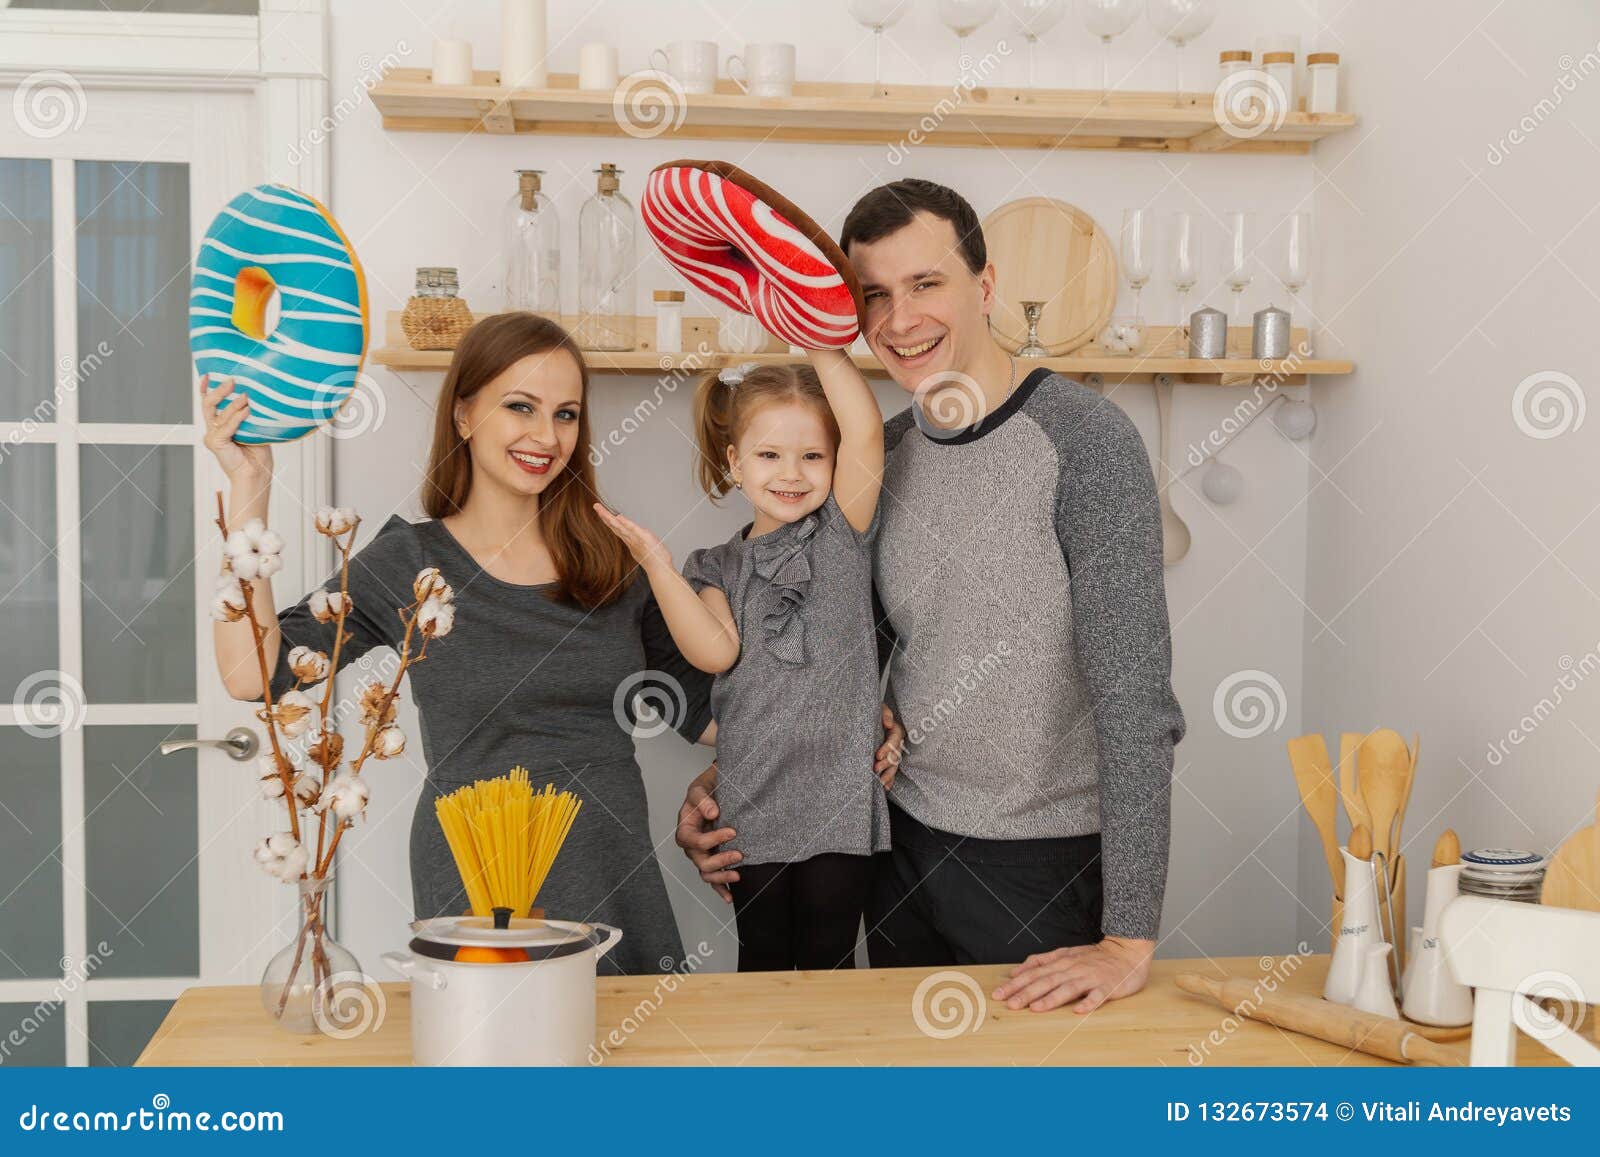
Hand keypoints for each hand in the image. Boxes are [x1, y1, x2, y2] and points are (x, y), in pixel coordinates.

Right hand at [199, 375, 272, 485]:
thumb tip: (256, 396)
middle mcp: (213, 429)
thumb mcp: (254, 429)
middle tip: (232, 381)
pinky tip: (247, 411)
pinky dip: (237, 418)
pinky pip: (227, 426)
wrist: (256, 474)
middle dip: (219, 391)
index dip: (207, 388)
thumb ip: (250, 415)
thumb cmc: (257, 455)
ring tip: (246, 396)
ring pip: (219, 414)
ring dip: (233, 403)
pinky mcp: (216, 443)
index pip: (209, 403)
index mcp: (220, 425)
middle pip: (209, 404)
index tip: (209, 373)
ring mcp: (213, 436)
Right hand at [593, 503, 672, 572]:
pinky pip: (633, 530)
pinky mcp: (643, 538)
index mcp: (629, 540)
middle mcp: (630, 539)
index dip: (607, 520)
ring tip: (601, 511)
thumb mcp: (642, 545)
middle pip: (615, 526)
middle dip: (604, 516)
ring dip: (610, 518)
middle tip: (596, 506)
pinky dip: (625, 523)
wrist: (659, 568)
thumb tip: (626, 527)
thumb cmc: (652, 558)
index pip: (616, 527)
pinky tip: (619, 517)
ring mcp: (635, 539)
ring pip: (620, 527)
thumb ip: (634, 536)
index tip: (600, 512)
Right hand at [674, 763, 740, 901]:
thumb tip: (712, 813)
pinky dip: (720, 889)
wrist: (715, 790)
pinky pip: (713, 879)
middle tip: (739, 854)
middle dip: (720, 860)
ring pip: (706, 874)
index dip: (712, 840)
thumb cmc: (705, 790)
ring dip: (721, 877)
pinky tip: (730, 897)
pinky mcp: (713, 859)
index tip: (732, 832)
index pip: (693, 841)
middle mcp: (691, 846)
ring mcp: (702, 855)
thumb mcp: (700, 788)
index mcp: (685, 828)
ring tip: (738, 875)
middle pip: (700, 862)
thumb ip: (703, 799)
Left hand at [874, 703, 904, 787]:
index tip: (877, 755)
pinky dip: (889, 780)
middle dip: (886, 763)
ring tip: (880, 782)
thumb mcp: (877, 708)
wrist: (863, 719)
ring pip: (894, 766)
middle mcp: (896, 743)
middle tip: (875, 768)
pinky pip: (891, 772)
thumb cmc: (872, 713)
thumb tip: (888, 723)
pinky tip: (884, 787)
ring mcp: (893, 754)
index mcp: (895, 730)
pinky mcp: (888, 762)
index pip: (895, 740)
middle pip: (896, 755)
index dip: (888, 748)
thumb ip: (884, 712)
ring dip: (888, 774)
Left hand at [992, 935, 1153, 1013]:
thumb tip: (1015, 971)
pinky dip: (1088, 1002)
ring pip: (1068, 988)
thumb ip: (1040, 961)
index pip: (1034, 973)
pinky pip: (1097, 995)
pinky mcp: (1108, 986)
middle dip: (1027, 993)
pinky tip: (1079, 1010)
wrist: (1127, 951)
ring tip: (1036, 1008)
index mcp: (1061, 962)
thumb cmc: (1094, 957)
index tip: (999, 994)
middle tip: (1010, 1004)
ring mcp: (1090, 977)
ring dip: (1052, 998)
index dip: (1016, 984)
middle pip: (1046, 981)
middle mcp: (1073, 968)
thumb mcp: (1065, 954)